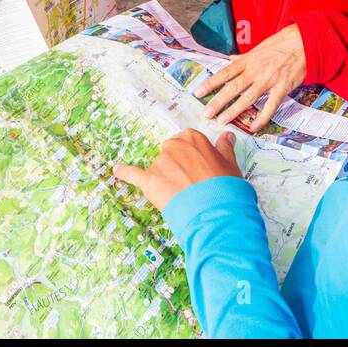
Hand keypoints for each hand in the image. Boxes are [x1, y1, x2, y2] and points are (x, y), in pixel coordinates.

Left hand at [114, 129, 241, 210]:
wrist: (217, 210)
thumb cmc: (227, 187)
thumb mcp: (231, 164)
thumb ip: (225, 147)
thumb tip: (227, 135)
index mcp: (192, 138)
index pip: (185, 143)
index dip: (190, 158)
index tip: (196, 169)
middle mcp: (173, 146)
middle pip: (169, 154)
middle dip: (176, 167)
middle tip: (189, 184)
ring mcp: (160, 163)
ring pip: (158, 168)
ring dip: (165, 179)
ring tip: (181, 196)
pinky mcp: (149, 180)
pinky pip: (133, 174)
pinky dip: (124, 172)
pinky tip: (116, 170)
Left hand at [193, 24, 305, 128]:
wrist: (304, 42)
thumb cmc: (280, 44)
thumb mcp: (258, 48)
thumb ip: (243, 58)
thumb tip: (230, 60)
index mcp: (248, 61)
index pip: (225, 73)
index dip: (211, 83)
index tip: (197, 92)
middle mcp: (255, 71)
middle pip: (233, 88)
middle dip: (218, 101)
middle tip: (206, 113)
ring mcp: (268, 80)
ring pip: (248, 98)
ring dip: (234, 110)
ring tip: (222, 120)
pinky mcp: (282, 87)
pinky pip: (271, 105)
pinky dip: (262, 117)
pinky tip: (253, 127)